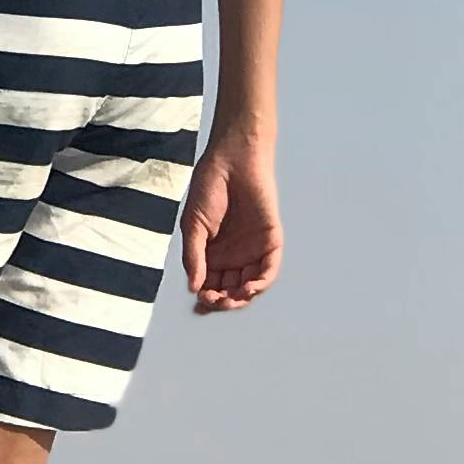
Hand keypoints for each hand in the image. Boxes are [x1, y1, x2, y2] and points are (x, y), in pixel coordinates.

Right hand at [178, 138, 281, 314]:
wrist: (232, 160)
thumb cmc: (209, 187)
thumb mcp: (193, 226)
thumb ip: (194, 257)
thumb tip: (193, 288)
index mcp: (212, 253)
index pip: (210, 285)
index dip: (206, 298)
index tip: (199, 303)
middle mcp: (233, 255)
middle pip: (230, 290)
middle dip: (222, 301)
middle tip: (214, 301)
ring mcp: (252, 249)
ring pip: (249, 285)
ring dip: (240, 298)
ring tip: (230, 299)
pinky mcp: (270, 240)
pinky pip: (269, 269)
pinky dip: (260, 283)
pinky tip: (248, 289)